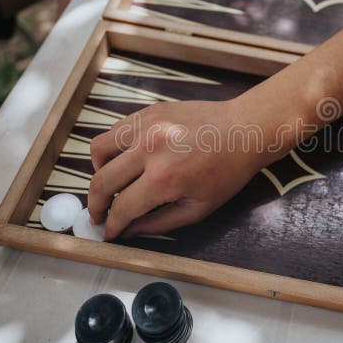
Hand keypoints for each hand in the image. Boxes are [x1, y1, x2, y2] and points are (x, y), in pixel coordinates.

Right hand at [88, 99, 270, 239]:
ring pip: (99, 149)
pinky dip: (112, 147)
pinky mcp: (148, 111)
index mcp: (164, 178)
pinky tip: (123, 159)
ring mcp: (147, 126)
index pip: (122, 208)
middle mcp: (149, 149)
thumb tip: (129, 230)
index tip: (108, 232)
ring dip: (98, 171)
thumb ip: (159, 223)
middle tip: (99, 214)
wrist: (245, 130)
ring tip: (109, 183)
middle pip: (102, 182)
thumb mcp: (199, 208)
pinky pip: (115, 130)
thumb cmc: (228, 171)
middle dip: (96, 205)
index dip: (111, 225)